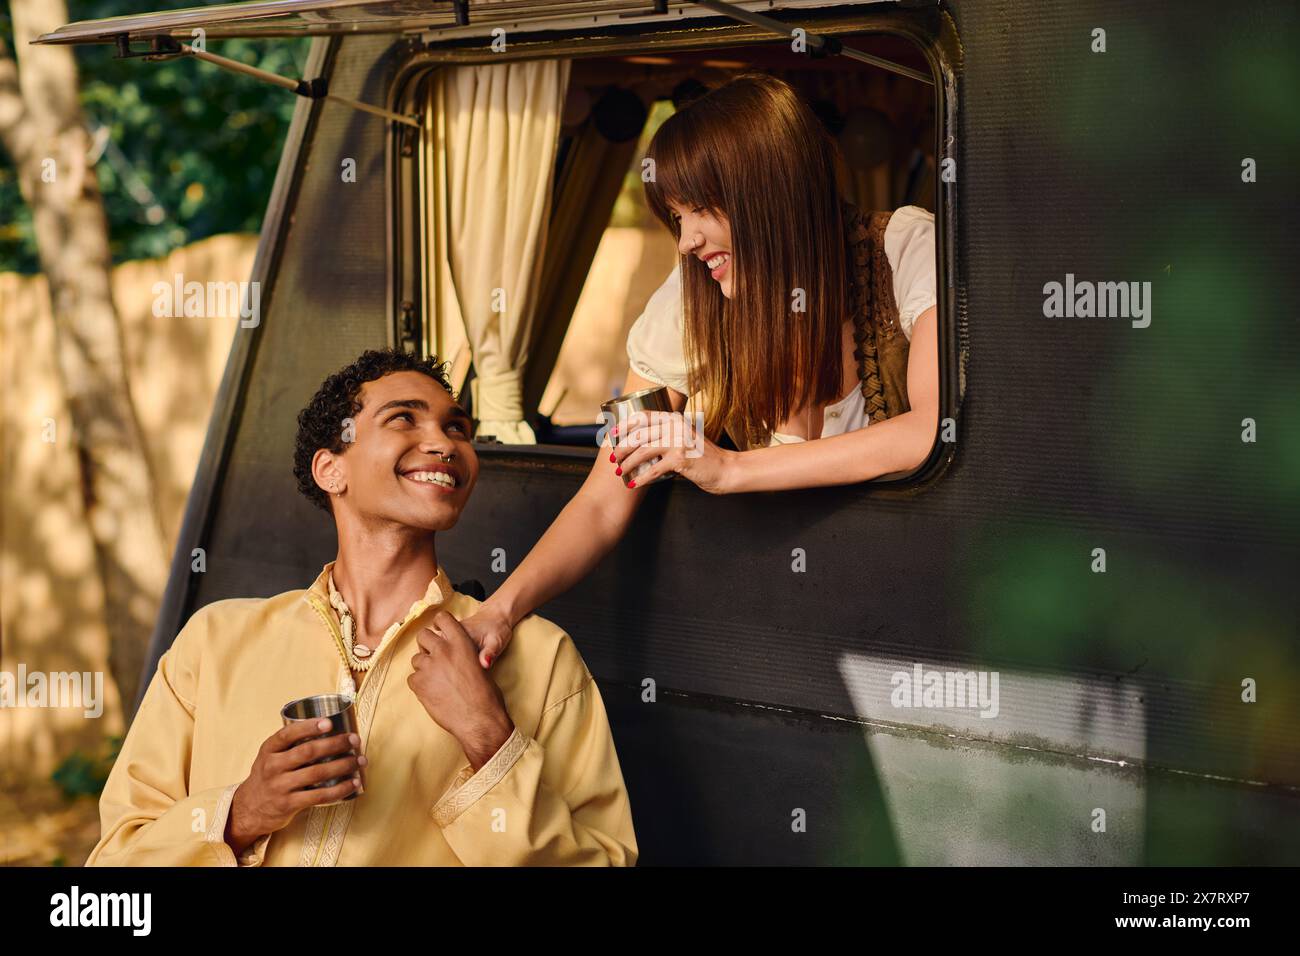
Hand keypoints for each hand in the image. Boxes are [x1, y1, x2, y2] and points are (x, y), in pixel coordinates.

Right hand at [226, 720, 364, 854]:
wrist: (249, 809)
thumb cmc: (269, 776)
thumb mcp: (271, 756)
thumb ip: (291, 744)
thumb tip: (332, 728)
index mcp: (268, 750)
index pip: (287, 734)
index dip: (309, 726)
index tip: (330, 722)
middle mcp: (272, 766)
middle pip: (308, 752)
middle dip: (335, 744)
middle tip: (354, 740)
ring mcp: (280, 786)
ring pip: (317, 773)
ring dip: (343, 765)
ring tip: (360, 760)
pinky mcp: (289, 805)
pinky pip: (319, 796)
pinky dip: (340, 789)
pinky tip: (353, 783)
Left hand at [409, 610, 514, 770]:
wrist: (479, 720)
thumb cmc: (486, 695)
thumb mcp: (480, 667)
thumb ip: (463, 655)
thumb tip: (455, 656)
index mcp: (461, 643)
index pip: (443, 619)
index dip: (440, 624)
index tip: (439, 631)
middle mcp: (443, 650)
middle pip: (423, 636)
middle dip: (426, 645)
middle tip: (434, 658)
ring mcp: (429, 667)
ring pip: (416, 659)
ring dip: (423, 668)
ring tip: (436, 681)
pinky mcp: (419, 684)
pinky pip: (412, 678)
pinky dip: (420, 684)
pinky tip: (432, 693)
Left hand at [612, 410, 736, 493]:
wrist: (725, 469)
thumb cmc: (703, 457)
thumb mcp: (685, 438)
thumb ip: (667, 435)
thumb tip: (639, 442)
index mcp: (675, 418)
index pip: (644, 416)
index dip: (625, 425)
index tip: (612, 435)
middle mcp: (676, 426)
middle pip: (640, 434)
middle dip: (622, 447)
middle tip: (612, 458)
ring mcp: (679, 442)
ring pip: (643, 451)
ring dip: (628, 463)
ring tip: (619, 471)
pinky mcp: (681, 459)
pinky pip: (654, 469)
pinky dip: (641, 478)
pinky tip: (633, 484)